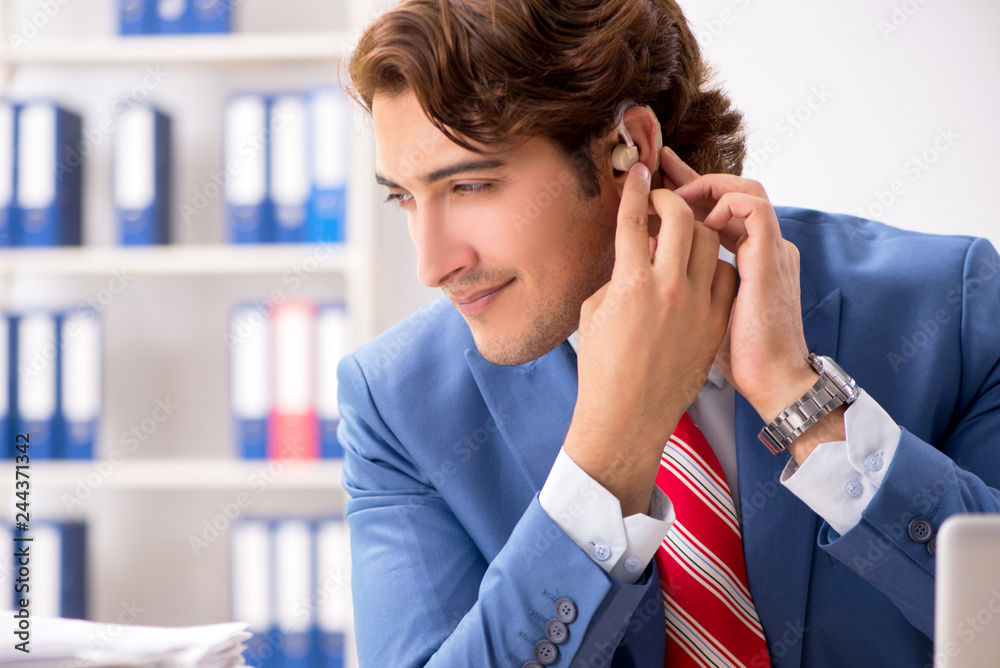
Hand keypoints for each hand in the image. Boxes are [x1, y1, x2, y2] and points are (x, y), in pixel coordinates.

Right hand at [565, 163, 736, 516]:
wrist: (628, 417)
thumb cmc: (602, 368)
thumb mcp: (593, 312)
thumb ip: (617, 274)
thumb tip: (634, 249)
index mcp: (629, 284)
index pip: (633, 219)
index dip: (635, 190)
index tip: (638, 173)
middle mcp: (668, 289)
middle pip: (680, 217)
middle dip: (669, 199)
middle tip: (660, 201)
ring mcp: (698, 305)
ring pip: (708, 240)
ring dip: (692, 227)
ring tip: (679, 233)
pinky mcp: (716, 322)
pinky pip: (724, 273)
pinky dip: (712, 262)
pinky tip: (699, 268)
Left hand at [663, 146, 817, 425]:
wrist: (769, 384)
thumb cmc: (733, 359)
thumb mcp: (699, 316)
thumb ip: (677, 288)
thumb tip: (640, 267)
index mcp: (745, 262)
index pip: (718, 214)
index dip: (690, 196)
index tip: (656, 186)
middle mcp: (761, 249)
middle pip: (731, 193)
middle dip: (694, 177)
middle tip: (661, 168)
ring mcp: (769, 251)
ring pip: (747, 190)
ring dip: (710, 185)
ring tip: (677, 195)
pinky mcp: (770, 257)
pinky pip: (754, 208)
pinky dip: (728, 203)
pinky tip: (701, 217)